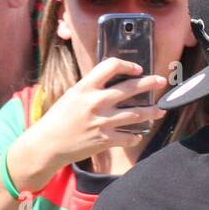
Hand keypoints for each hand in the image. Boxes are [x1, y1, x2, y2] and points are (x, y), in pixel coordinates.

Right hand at [11, 57, 165, 187]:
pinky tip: (138, 135)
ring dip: (151, 111)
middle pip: (130, 88)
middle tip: (161, 81)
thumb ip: (91, 88)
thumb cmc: (57, 119)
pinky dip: (135, 136)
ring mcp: (102, 122)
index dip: (127, 65)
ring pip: (136, 114)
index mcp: (85, 87)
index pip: (111, 66)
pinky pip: (129, 137)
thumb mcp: (72, 96)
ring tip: (160, 110)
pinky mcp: (105, 139)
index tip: (137, 69)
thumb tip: (112, 82)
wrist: (47, 144)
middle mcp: (96, 102)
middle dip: (150, 83)